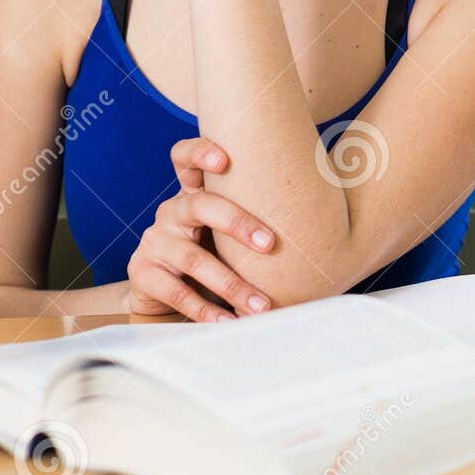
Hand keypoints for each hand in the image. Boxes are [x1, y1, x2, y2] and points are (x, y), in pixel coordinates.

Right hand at [124, 137, 277, 321]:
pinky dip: (207, 310)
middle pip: (201, 205)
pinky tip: (229, 322)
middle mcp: (173, 211)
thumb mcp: (229, 232)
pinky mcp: (144, 272)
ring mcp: (156, 240)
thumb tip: (330, 219)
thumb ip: (261, 216)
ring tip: (261, 305)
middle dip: (238, 223)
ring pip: (194, 259)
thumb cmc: (213, 253)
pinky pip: (178, 293)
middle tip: (270, 244)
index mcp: (194, 194)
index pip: (184, 159)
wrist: (164, 294)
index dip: (200, 152)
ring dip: (232, 285)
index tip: (224, 160)